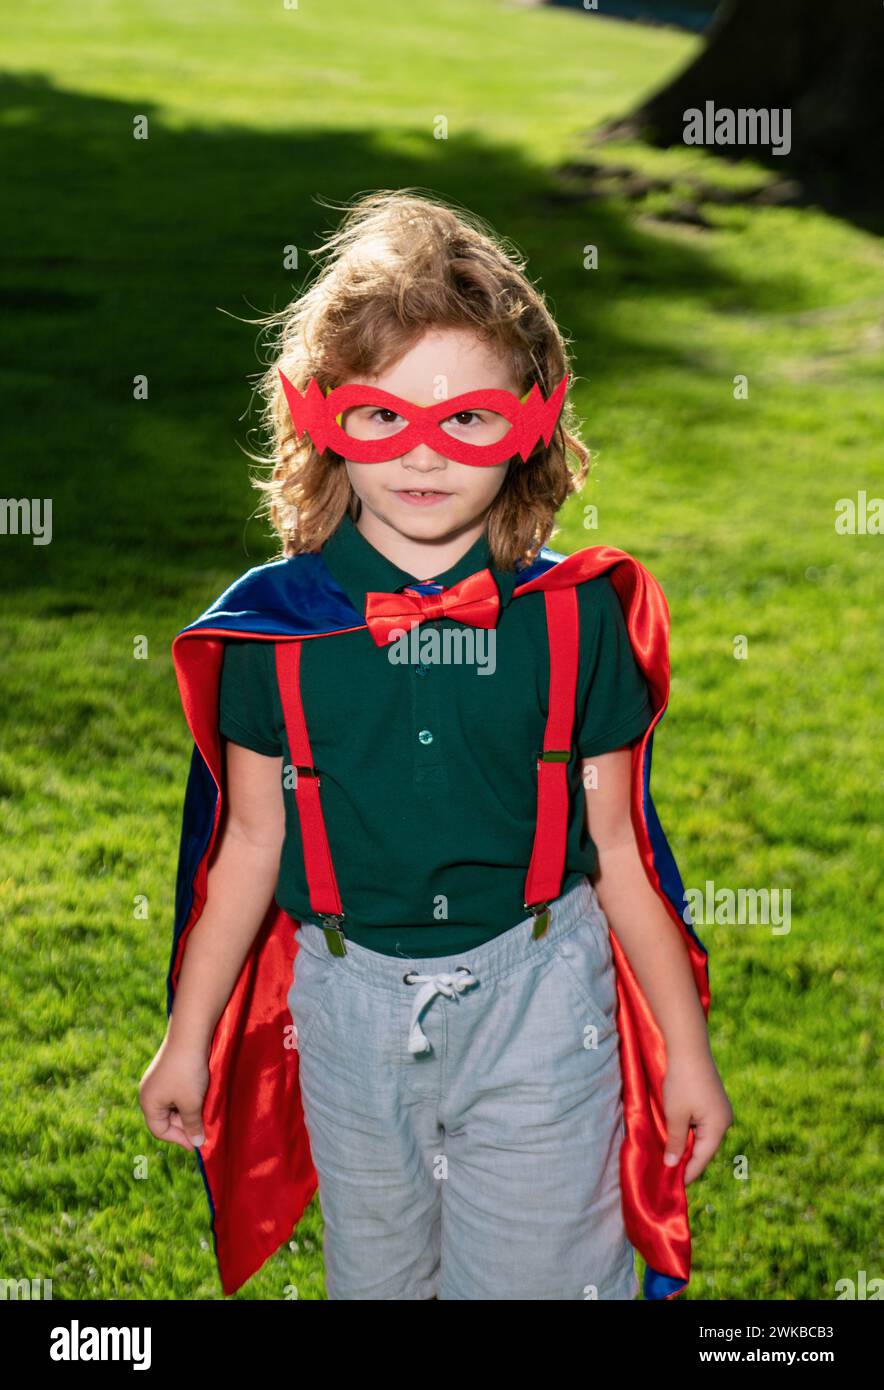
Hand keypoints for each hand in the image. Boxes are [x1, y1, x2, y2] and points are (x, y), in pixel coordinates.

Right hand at [139, 1034, 209, 1151]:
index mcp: (148, 1102)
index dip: (179, 1139)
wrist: (190, 1035)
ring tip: (204, 1112)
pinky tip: (201, 1096)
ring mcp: (157, 1080)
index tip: (198, 1142)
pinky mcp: (168, 1070)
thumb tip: (196, 1143)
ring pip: (172, 1105)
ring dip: (188, 1111)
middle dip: (184, 1124)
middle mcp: (149, 1092)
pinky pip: (176, 1092)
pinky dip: (188, 1098)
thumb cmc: (188, 1073)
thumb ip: (192, 1125)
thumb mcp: (191, 1103)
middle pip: (165, 1118)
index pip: (160, 1130)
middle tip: (204, 1127)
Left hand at [662, 1048, 733, 1184]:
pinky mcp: (715, 1101)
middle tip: (670, 1174)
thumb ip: (676, 1142)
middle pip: (705, 1149)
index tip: (675, 1187)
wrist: (689, 1049)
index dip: (688, 1173)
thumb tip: (673, 1165)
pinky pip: (703, 1125)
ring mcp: (721, 1110)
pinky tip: (678, 1135)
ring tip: (672, 1157)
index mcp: (718, 1127)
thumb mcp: (675, 1115)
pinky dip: (691, 1132)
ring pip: (704, 1137)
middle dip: (689, 1160)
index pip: (702, 1159)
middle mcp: (725, 1121)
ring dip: (689, 1145)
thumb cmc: (682, 1083)